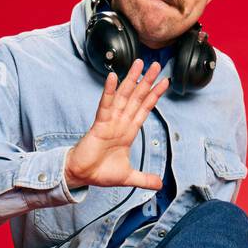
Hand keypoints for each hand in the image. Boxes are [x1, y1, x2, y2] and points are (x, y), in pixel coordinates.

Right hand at [64, 59, 168, 191]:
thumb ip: (144, 179)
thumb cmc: (101, 173)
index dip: (154, 96)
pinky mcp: (99, 125)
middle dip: (147, 81)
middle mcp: (121, 123)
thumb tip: (160, 184)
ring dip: (132, 80)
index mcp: (128, 131)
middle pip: (137, 98)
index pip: (144, 109)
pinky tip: (113, 77)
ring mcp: (110, 122)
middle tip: (157, 64)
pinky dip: (109, 91)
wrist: (83, 176)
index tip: (165, 82)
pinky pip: (105, 105)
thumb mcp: (128, 177)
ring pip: (124, 97)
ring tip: (139, 63)